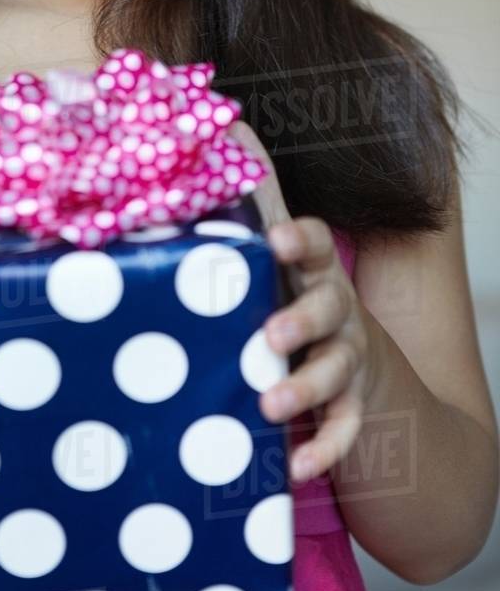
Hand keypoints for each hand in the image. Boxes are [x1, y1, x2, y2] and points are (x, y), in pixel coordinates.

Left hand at [229, 121, 380, 483]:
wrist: (366, 370)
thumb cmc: (297, 296)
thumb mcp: (277, 252)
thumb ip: (255, 196)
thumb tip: (223, 121)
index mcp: (309, 268)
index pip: (308, 242)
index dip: (295, 239)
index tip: (271, 240)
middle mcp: (335, 310)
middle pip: (329, 307)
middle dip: (301, 320)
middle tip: (268, 336)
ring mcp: (348, 360)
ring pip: (335, 372)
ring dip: (304, 387)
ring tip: (270, 405)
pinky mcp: (353, 408)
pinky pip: (344, 431)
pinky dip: (324, 450)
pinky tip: (295, 469)